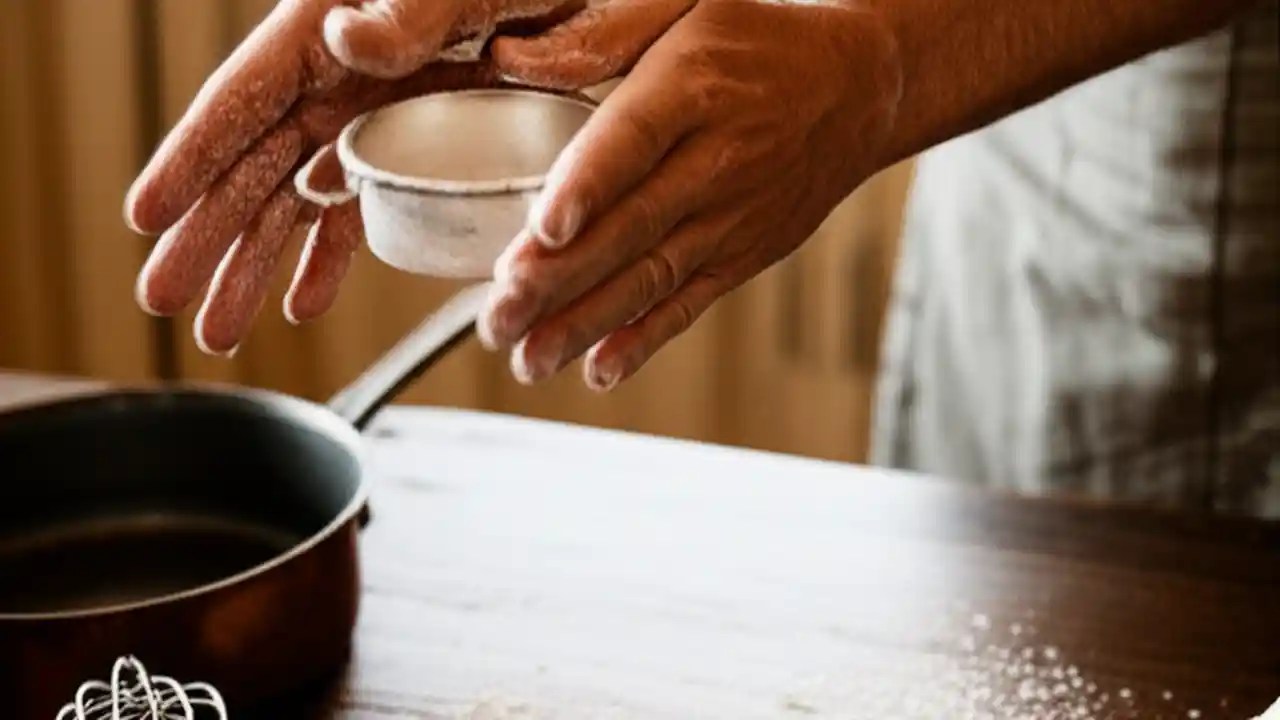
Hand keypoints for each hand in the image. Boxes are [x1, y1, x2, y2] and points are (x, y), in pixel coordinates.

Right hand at [126, 0, 581, 354]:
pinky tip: (304, 303)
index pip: (246, 98)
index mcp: (329, 27)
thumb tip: (344, 35)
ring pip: (296, 199)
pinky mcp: (411, 142)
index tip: (146, 218)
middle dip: (209, 236)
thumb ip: (410, 8)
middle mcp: (336, 75)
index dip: (194, 160)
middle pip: (256, 162)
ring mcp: (370, 112)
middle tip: (164, 301)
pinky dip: (331, 257)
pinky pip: (358, 208)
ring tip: (222, 329)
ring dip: (257, 266)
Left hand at [480, 0, 902, 389]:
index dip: (588, 187)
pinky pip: (691, 302)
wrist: (857, 88)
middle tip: (498, 318)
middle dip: (558, 280)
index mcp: (693, 87)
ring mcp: (731, 217)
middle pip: (629, 228)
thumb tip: (508, 58)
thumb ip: (606, 32)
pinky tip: (600, 369)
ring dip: (585, 324)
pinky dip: (645, 339)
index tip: (542, 230)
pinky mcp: (743, 253)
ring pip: (650, 278)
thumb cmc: (755, 39)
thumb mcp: (688, 2)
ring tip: (529, 360)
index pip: (633, 140)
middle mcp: (715, 160)